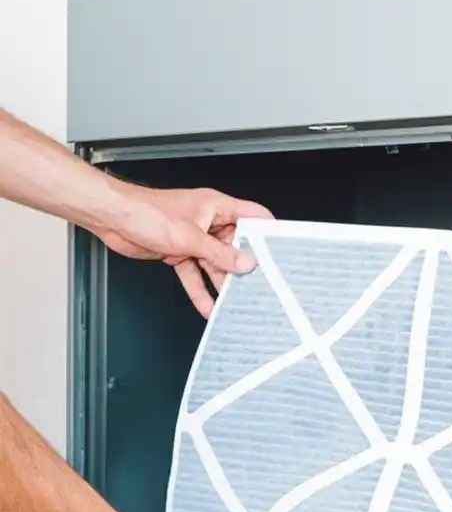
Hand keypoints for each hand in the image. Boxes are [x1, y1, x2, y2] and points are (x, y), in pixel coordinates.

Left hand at [91, 184, 271, 317]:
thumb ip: (219, 254)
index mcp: (216, 207)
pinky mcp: (179, 251)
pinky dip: (199, 288)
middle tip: (256, 285)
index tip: (279, 253)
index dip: (267, 234)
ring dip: (221, 282)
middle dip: (242, 266)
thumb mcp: (190, 237)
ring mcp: (194, 238)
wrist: (112, 218)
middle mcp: (208, 221)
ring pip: (215, 263)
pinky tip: (206, 304)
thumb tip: (246, 263)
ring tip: (233, 301)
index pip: (253, 216)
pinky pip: (195, 273)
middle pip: (235, 246)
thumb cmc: (145, 212)